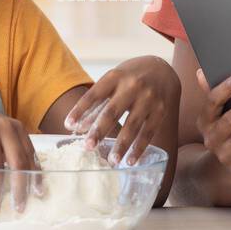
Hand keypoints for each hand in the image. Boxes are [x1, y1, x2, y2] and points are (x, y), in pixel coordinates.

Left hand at [64, 56, 179, 165]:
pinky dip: (139, 148)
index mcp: (115, 76)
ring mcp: (148, 98)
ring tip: (112, 160)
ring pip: (132, 125)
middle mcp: (132, 86)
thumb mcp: (112, 83)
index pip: (94, 94)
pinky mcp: (160, 110)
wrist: (162, 69)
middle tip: (88, 147)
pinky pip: (148, 132)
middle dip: (99, 130)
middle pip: (113, 111)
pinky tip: (130, 160)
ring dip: (121, 145)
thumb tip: (77, 128)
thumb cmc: (130, 78)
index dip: (80, 109)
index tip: (68, 125)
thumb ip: (96, 104)